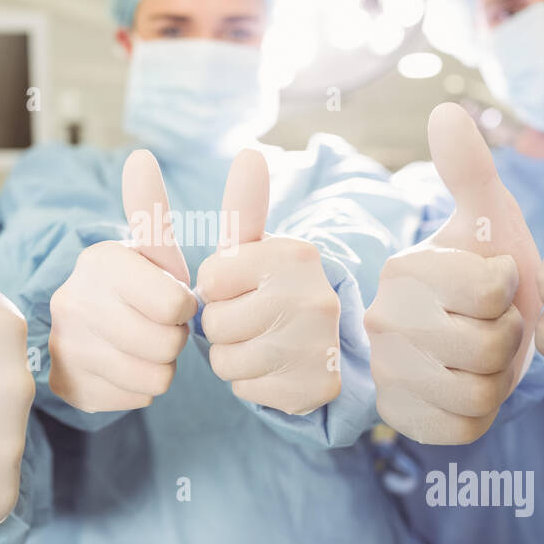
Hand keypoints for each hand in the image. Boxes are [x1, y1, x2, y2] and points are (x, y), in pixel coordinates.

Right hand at [48, 149, 196, 412]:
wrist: (86, 326)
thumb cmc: (136, 285)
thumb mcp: (151, 250)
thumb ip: (152, 210)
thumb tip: (140, 156)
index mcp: (99, 262)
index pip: (175, 306)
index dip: (182, 306)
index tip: (170, 298)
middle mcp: (73, 302)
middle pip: (167, 344)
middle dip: (173, 337)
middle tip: (157, 325)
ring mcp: (66, 348)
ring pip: (154, 377)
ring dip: (159, 364)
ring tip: (143, 343)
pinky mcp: (68, 386)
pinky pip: (135, 398)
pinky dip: (138, 387)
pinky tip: (123, 367)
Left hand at [198, 149, 341, 414]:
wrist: (334, 343)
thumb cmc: (277, 289)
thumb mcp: (259, 249)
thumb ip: (245, 206)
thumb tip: (250, 153)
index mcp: (295, 255)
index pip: (210, 280)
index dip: (217, 287)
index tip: (242, 286)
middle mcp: (313, 297)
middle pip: (216, 324)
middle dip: (223, 326)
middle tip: (252, 319)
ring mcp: (318, 345)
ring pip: (226, 361)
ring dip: (233, 357)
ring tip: (262, 343)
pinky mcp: (315, 387)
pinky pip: (246, 390)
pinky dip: (252, 383)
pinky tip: (275, 368)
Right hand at [365, 103, 540, 443]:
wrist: (480, 333)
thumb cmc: (491, 270)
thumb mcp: (490, 217)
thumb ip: (470, 169)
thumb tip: (443, 109)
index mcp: (403, 267)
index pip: (491, 292)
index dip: (514, 292)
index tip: (500, 281)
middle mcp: (380, 320)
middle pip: (487, 347)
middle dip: (512, 338)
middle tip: (499, 323)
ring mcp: (384, 372)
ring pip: (476, 393)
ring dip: (500, 378)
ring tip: (489, 356)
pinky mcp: (397, 418)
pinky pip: (461, 429)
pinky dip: (483, 413)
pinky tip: (477, 386)